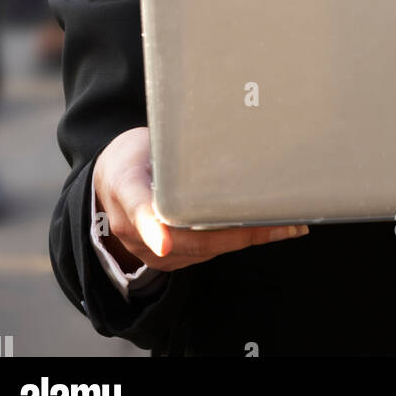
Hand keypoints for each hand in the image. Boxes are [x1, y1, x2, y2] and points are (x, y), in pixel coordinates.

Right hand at [93, 127, 309, 272]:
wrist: (108, 187)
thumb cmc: (131, 157)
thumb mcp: (141, 143)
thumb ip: (168, 148)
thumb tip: (215, 136)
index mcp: (125, 189)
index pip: (137, 208)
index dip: (151, 226)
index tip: (165, 241)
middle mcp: (134, 230)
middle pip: (186, 239)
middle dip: (236, 233)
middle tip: (278, 222)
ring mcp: (151, 250)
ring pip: (202, 250)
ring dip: (247, 239)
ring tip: (287, 223)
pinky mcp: (168, 259)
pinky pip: (206, 253)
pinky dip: (238, 241)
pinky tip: (269, 229)